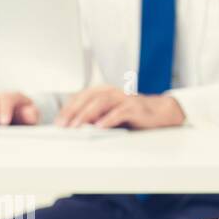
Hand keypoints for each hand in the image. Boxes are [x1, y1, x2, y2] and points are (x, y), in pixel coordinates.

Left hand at [55, 85, 184, 128]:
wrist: (160, 113)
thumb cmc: (132, 114)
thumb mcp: (108, 113)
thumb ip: (93, 116)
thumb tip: (72, 126)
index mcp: (103, 92)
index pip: (81, 97)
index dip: (68, 109)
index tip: (58, 122)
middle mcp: (113, 92)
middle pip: (88, 98)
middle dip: (73, 112)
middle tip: (63, 125)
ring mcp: (124, 99)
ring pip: (101, 102)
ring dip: (86, 114)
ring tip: (77, 126)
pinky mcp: (135, 108)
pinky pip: (120, 112)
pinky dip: (108, 119)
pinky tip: (100, 127)